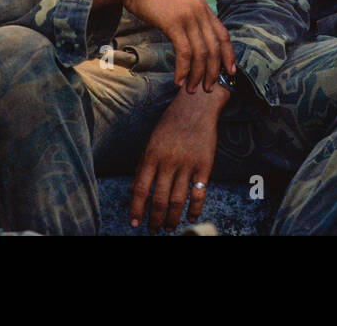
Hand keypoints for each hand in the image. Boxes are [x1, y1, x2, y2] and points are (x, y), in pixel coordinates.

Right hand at [111, 0, 235, 93]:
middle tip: (208, 88)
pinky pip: (184, 52)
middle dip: (213, 71)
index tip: (230, 72)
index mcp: (203, 7)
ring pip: (201, 53)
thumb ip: (187, 17)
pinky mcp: (174, 23)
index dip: (229, 55)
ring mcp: (188, 17)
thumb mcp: (177, 4)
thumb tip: (189, 36)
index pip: (223, 35)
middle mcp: (200, 11)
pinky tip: (179, 81)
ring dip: (198, 75)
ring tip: (192, 90)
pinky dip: (184, 70)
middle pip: (215, 47)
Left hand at [128, 87, 228, 231]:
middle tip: (153, 230)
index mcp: (152, 155)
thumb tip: (131, 190)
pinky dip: (196, 208)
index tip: (134, 223)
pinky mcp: (205, 165)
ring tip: (170, 228)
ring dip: (173, 218)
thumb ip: (142, 166)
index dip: (136, 208)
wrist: (197, 106)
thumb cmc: (171, 122)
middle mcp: (168, 162)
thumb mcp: (151, 141)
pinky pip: (200, 192)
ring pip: (178, 200)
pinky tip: (191, 217)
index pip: (140, 189)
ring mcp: (187, 164)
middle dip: (155, 219)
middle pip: (159, 199)